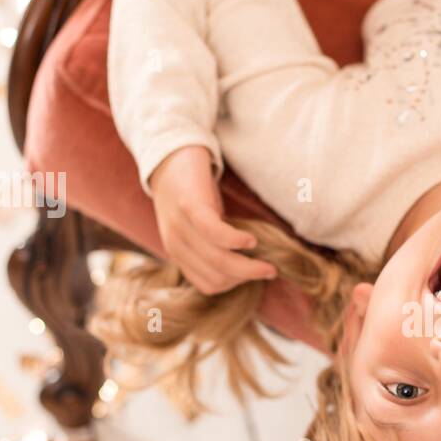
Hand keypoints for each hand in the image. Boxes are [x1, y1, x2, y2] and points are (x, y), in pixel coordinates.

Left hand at [148, 146, 276, 294]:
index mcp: (179, 254)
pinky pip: (214, 233)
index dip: (236, 284)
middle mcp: (176, 245)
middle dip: (246, 278)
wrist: (169, 156)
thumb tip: (247, 267)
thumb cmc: (193, 193)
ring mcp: (181, 227)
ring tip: (269, 263)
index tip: (255, 273)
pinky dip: (235, 241)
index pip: (210, 284)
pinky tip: (251, 240)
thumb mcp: (197, 228)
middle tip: (271, 270)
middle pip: (217, 277)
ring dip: (248, 267)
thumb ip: (213, 248)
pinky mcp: (190, 206)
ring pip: (218, 261)